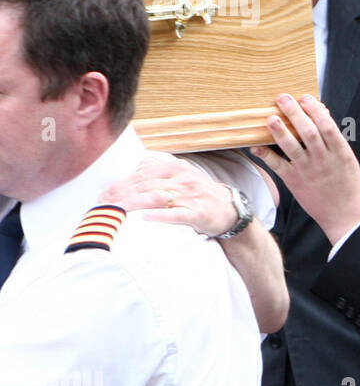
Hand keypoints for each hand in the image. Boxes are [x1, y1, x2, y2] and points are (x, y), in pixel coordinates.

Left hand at [102, 157, 239, 236]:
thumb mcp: (182, 176)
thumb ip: (159, 172)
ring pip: (156, 197)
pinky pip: (177, 214)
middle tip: (102, 205)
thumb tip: (131, 171)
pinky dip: (160, 215)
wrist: (231, 210)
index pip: (142, 173)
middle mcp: (183, 178)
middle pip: (145, 185)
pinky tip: (146, 217)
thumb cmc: (201, 195)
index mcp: (176, 167)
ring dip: (133, 204)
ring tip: (115, 210)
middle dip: (120, 194)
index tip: (103, 194)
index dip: (120, 183)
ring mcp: (191, 195)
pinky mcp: (198, 213)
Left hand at [251, 94, 359, 245]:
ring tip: (270, 117)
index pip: (327, 125)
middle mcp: (324, 159)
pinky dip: (266, 155)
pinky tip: (256, 145)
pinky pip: (278, 166)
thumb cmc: (348, 185)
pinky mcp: (295, 182)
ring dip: (280, 131)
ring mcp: (308, 170)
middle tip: (283, 98)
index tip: (305, 98)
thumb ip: (335, 140)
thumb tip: (322, 115)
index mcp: (340, 152)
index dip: (315, 110)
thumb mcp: (348, 160)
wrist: (346, 215)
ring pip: (292, 146)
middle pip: (308, 131)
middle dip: (295, 112)